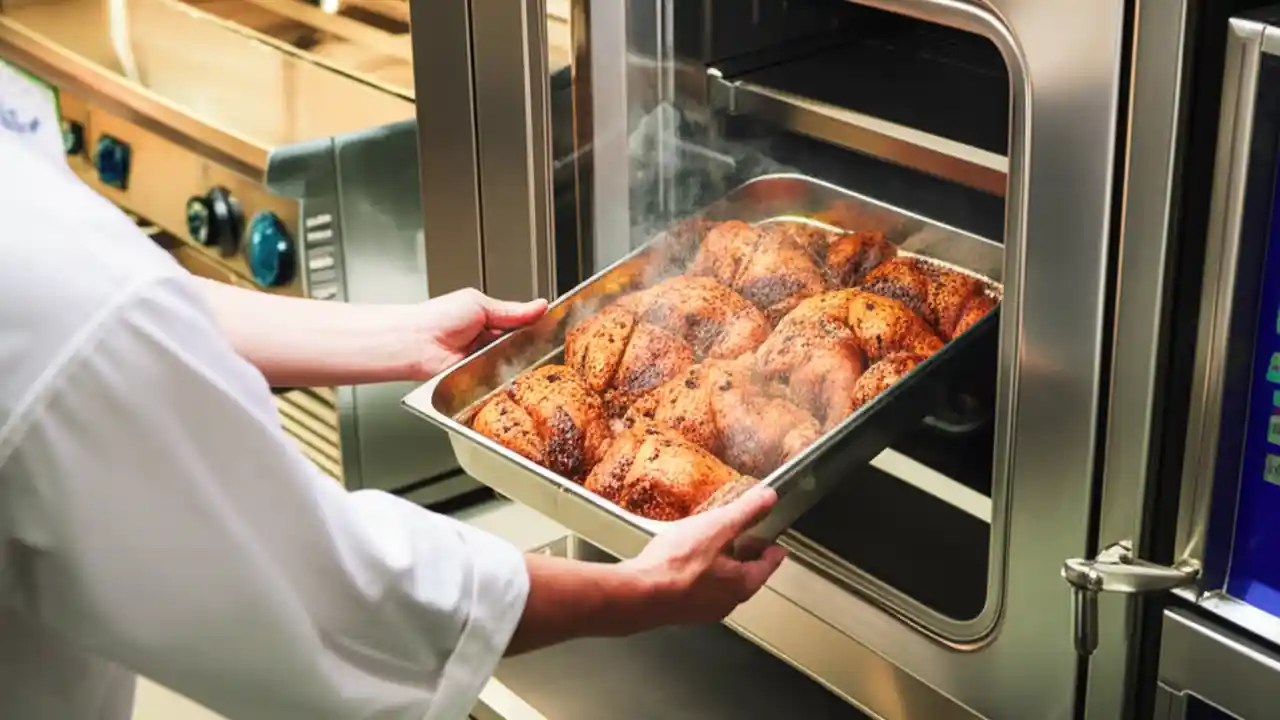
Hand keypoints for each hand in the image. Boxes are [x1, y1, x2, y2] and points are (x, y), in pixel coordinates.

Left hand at [409, 288, 546, 379]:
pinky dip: (503, 374)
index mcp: (488, 319)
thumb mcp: (480, 304)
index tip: (550, 324)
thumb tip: (540, 306)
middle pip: (519, 345)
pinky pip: (500, 379)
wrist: (416, 344)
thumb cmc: (437, 318)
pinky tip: (501, 367)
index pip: (521, 323)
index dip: (534, 324)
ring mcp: (484, 361)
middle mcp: (487, 341)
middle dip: (526, 343)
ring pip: (512, 363)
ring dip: (513, 358)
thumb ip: (513, 310)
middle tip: (528, 339)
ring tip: (508, 351)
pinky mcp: (481, 380)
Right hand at [621, 485, 786, 626]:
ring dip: (724, 567)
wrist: (639, 594)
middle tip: (748, 543)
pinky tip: (687, 563)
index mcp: (742, 583)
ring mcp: (703, 610)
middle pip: (747, 577)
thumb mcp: (717, 527)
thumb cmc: (677, 565)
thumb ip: (746, 511)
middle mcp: (727, 602)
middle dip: (748, 558)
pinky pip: (700, 591)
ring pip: (723, 585)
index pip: (768, 566)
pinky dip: (702, 576)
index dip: (774, 551)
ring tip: (715, 548)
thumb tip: (769, 497)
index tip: (778, 547)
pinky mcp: (681, 611)